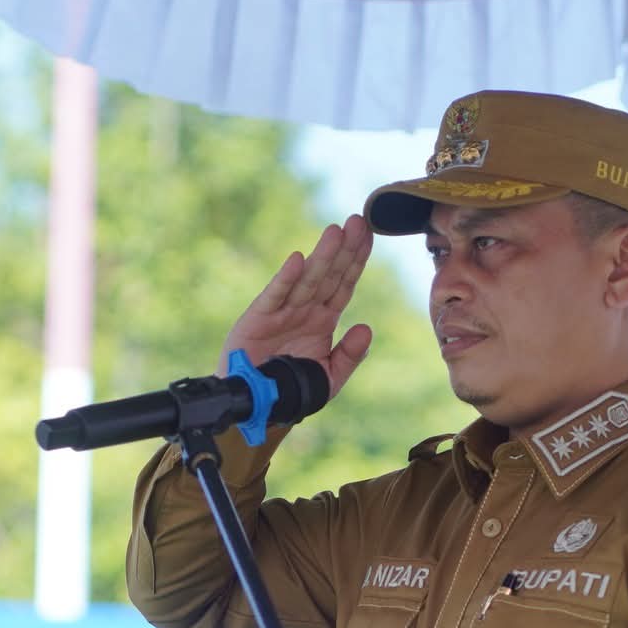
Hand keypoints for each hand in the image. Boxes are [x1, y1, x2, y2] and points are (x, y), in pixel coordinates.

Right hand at [222, 214, 373, 399]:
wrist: (257, 407)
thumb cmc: (292, 390)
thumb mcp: (329, 378)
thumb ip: (350, 356)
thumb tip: (366, 328)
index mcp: (324, 319)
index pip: (344, 283)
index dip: (357, 259)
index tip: (370, 233)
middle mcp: (305, 310)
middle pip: (329, 274)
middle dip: (344, 248)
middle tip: (358, 221)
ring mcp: (283, 312)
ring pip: (307, 280)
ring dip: (322, 256)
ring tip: (335, 232)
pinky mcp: (259, 319)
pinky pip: (276, 296)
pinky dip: (286, 279)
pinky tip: (298, 261)